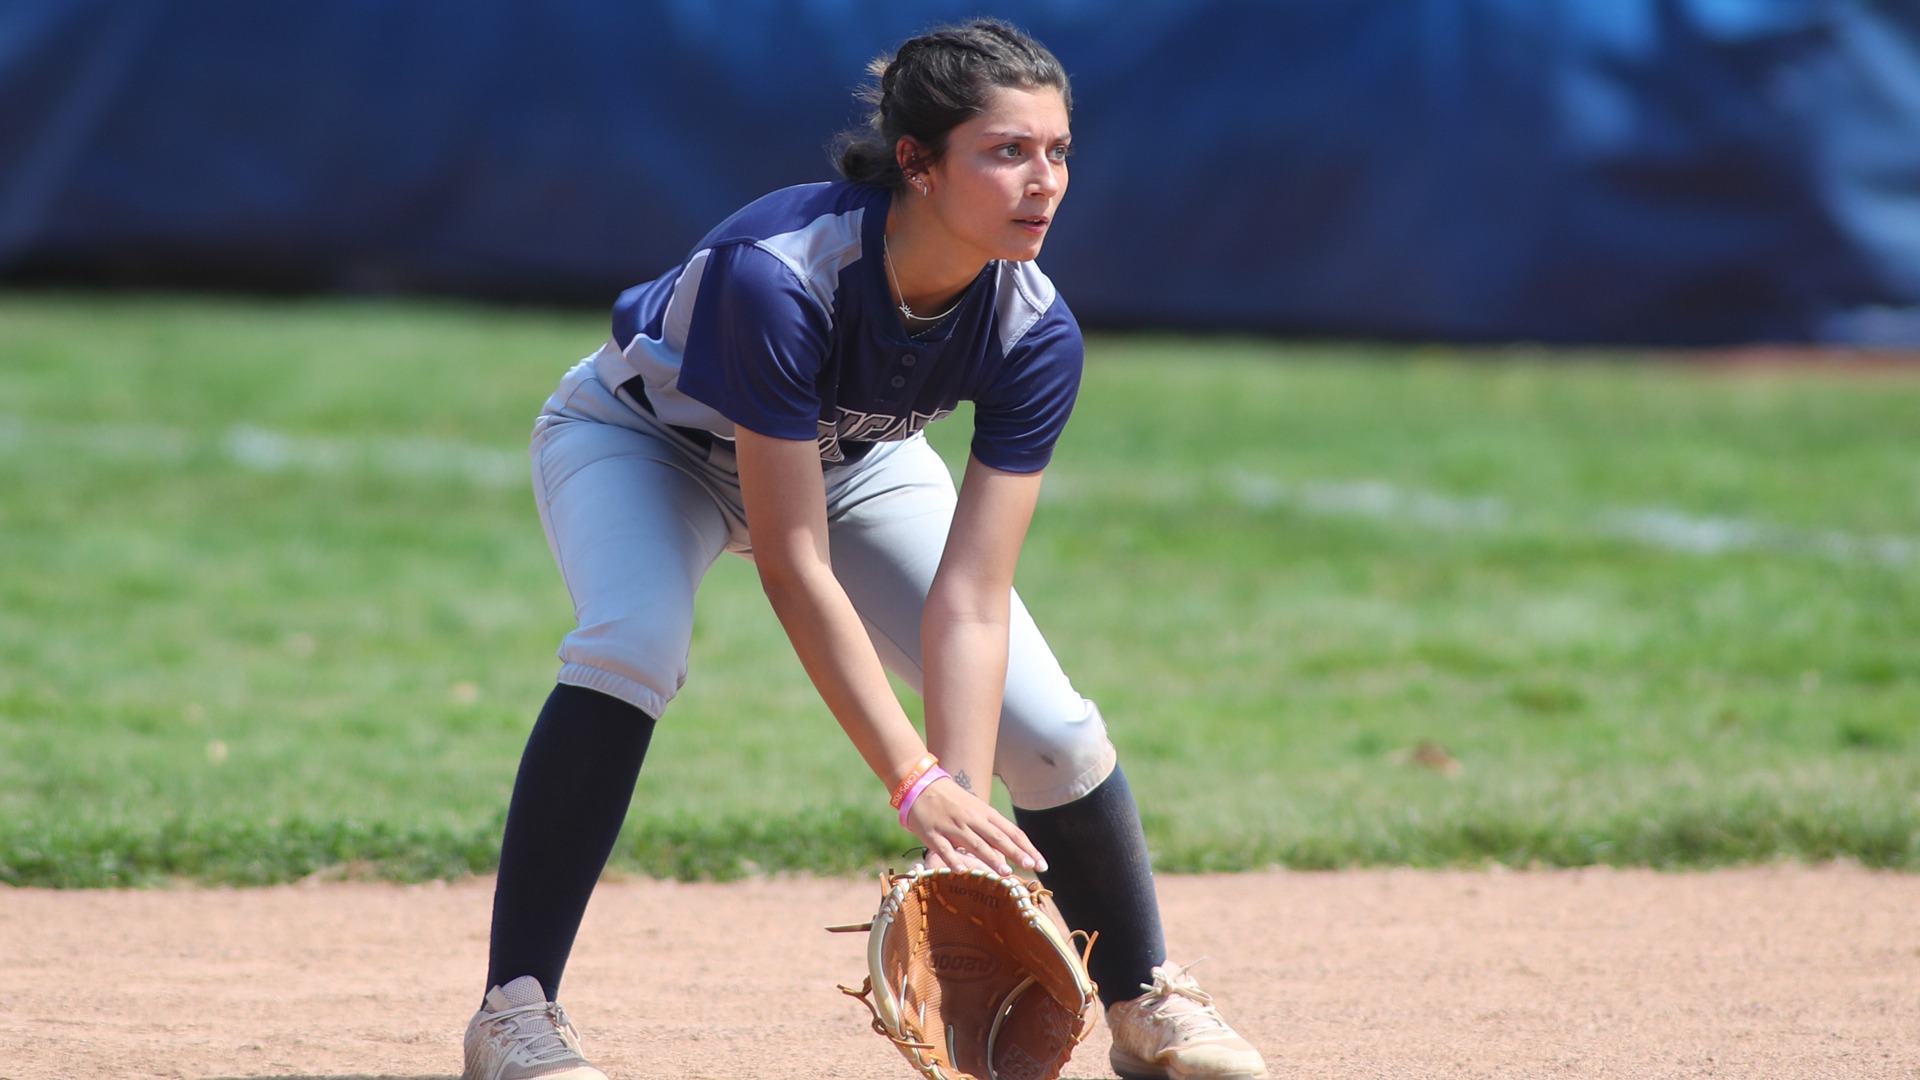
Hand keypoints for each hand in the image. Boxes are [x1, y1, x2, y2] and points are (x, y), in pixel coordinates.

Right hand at [904, 777, 1048, 875]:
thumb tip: (1009, 853)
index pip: (1011, 832)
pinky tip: (962, 871)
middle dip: (1015, 852)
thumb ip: (991, 830)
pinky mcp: (933, 834)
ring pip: (975, 843)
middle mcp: (972, 819)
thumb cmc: (953, 801)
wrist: (921, 785)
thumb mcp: (976, 810)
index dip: (1027, 848)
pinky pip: (944, 849)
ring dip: (991, 858)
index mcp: (985, 814)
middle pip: (997, 837)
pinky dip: (954, 859)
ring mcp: (952, 826)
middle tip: (1031, 866)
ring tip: (1005, 872)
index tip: (1041, 863)